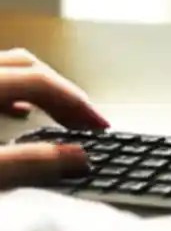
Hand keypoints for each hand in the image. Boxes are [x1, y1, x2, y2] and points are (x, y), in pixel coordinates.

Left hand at [0, 48, 104, 189]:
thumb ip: (29, 163)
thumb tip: (79, 159)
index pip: (43, 82)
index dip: (77, 104)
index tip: (100, 127)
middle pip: (30, 68)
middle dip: (64, 93)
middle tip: (85, 120)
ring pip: (11, 67)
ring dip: (39, 86)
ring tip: (59, 112)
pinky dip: (13, 91)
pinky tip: (17, 109)